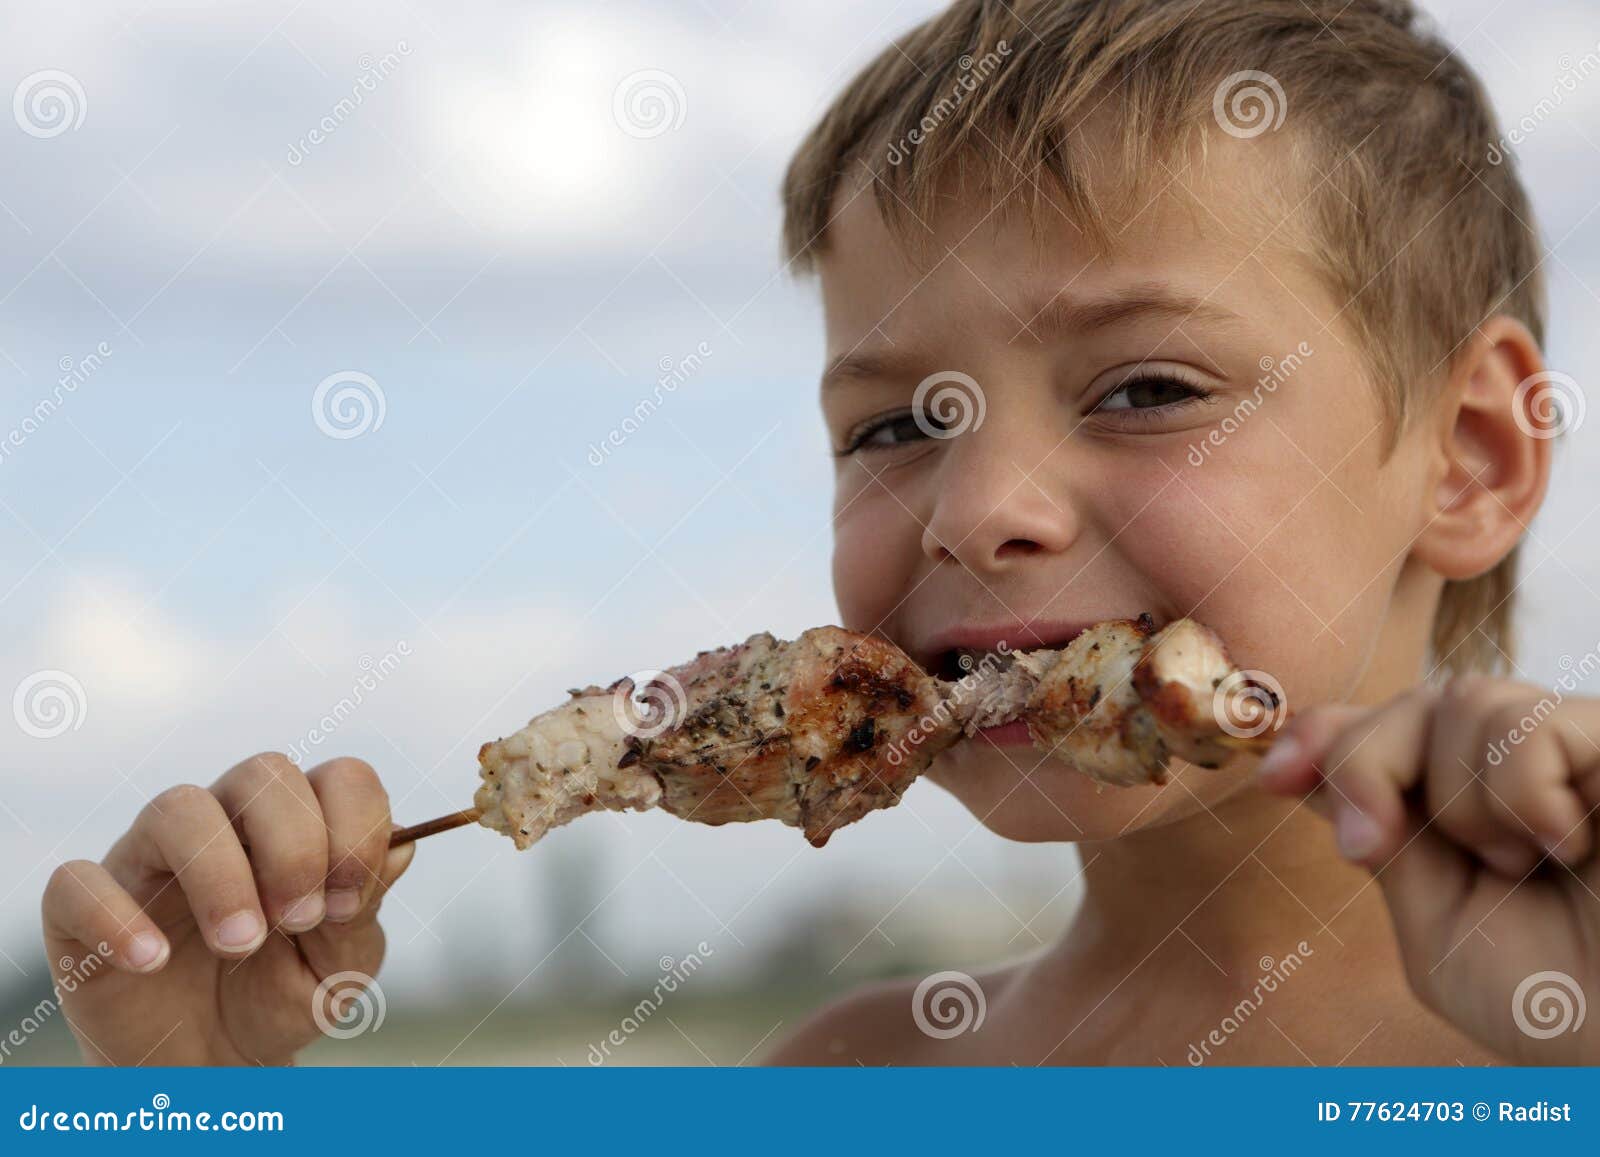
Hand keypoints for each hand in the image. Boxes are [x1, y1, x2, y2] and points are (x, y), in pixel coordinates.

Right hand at [40, 753, 412, 1064]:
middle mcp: (226, 823)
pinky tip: (156, 960)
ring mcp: (152, 858)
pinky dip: (120, 918)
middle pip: (265, 772)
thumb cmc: (282, 997)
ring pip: (178, 807)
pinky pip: (80, 882)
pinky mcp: (84, 908)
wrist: (213, 1067)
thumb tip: (404, 845)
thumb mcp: (342, 967)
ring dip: (222, 876)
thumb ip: (369, 907)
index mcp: (300, 825)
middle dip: (296, 847)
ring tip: (242, 945)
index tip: (351, 906)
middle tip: (300, 921)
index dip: (358, 830)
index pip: (341, 777)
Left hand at [1257, 676, 1599, 1063]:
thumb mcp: (1439, 925)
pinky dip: (1524, 793)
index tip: (1272, 774)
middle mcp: (1524, 765)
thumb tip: (1306, 766)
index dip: (1323, 733)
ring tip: (1518, 867)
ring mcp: (1576, 749)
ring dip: (1463, 801)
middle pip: (1411, 702)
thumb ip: (1388, 841)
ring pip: (1465, 699)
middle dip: (1364, 764)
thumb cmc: (1556, 1008)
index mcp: (1472, 806)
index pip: (1385, 727)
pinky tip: (1567, 847)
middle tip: (1365, 844)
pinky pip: (1532, 725)